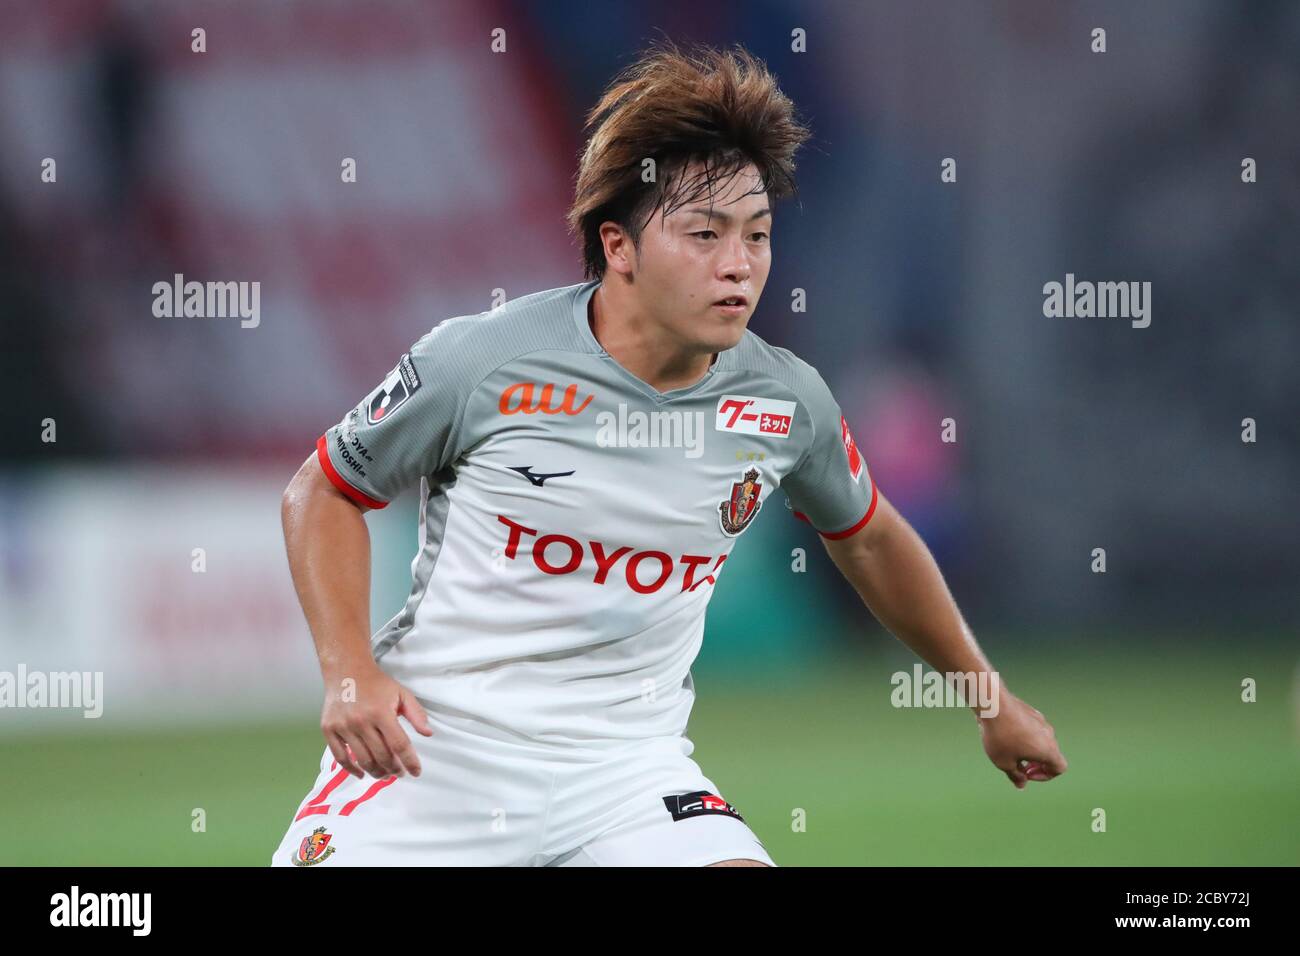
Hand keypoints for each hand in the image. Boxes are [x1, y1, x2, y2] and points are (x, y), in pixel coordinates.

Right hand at [320, 662, 433, 779]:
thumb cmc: (377, 684)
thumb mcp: (402, 694)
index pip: (399, 744)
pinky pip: (340, 757)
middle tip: (399, 773)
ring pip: (362, 760)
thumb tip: (428, 733)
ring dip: (376, 772)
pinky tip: (361, 774)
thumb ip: (417, 714)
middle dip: (394, 769)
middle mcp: (361, 721)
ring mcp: (343, 727)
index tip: (416, 772)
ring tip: (385, 774)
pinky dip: (351, 770)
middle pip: (381, 756)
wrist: (347, 671)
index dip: (410, 761)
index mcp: (381, 712)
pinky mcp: (329, 730)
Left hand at [977, 692, 1066, 788]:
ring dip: (1029, 750)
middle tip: (1018, 766)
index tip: (1027, 774)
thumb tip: (1021, 784)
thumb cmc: (1000, 736)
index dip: (1046, 776)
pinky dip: (1023, 737)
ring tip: (1008, 751)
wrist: (993, 705)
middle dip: (1035, 764)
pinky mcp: (1031, 711)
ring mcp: (1041, 721)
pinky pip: (1032, 729)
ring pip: (1040, 741)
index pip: (1059, 768)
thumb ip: (1015, 776)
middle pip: (1050, 754)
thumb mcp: (1004, 763)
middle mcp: (1049, 734)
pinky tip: (1004, 735)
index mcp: (1048, 750)